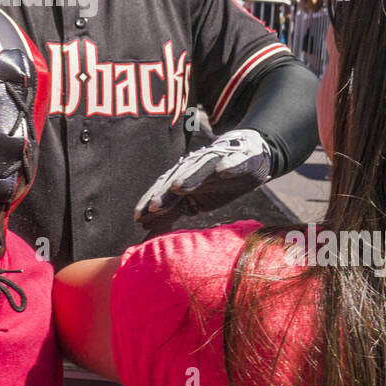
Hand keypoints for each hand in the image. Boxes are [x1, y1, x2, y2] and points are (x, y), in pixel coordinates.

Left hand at [135, 129, 271, 224]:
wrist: (247, 154)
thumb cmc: (217, 181)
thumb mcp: (195, 201)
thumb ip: (174, 210)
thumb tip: (148, 231)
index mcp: (184, 178)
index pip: (163, 191)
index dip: (151, 203)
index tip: (139, 218)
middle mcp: (195, 167)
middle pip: (177, 179)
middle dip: (164, 192)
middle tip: (154, 206)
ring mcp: (216, 161)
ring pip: (200, 168)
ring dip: (189, 176)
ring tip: (178, 187)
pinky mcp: (237, 158)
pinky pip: (232, 161)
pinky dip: (227, 165)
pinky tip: (221, 171)